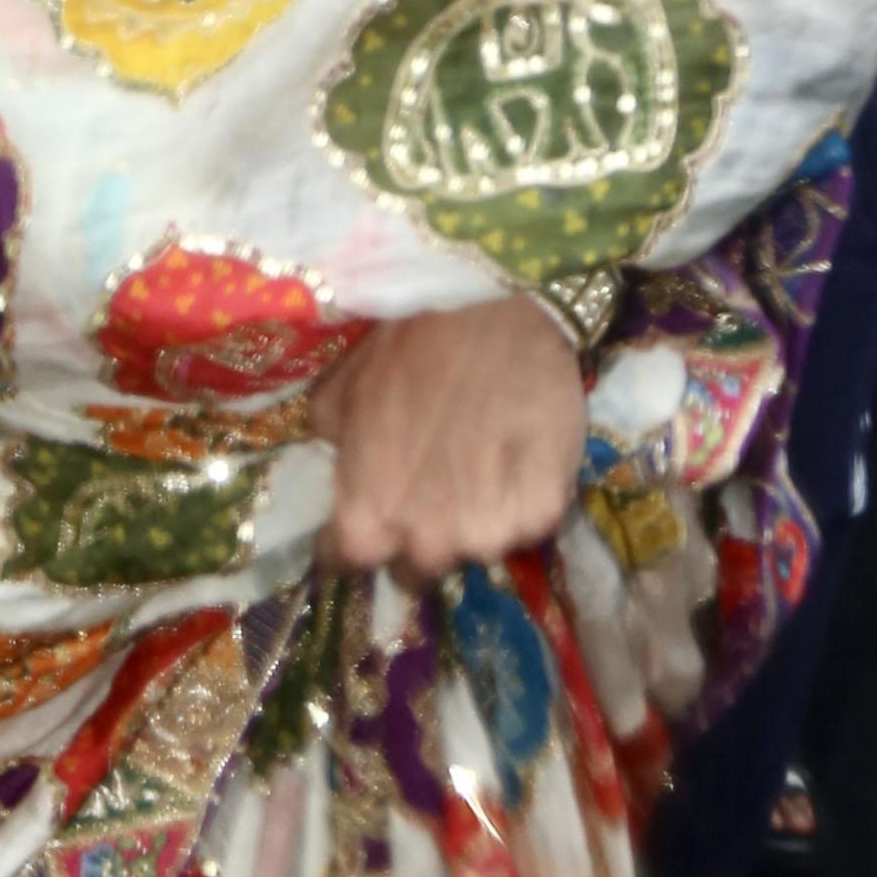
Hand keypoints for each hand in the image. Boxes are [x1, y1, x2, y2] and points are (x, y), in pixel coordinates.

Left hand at [318, 296, 587, 577]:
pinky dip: (521, 504)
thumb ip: (332, 442)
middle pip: (416, 569)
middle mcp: (425, 544)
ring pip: (475, 550)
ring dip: (472, 521)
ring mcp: (489, 535)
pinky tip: (518, 459)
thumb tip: (333, 459)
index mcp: (365, 520)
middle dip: (416, 538)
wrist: (496, 307)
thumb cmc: (410, 343)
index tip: (363, 523)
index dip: (349, 544)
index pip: (346, 563)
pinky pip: (527, 527)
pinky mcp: (544, 515)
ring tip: (479, 465)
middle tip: (429, 491)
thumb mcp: (342, 388)